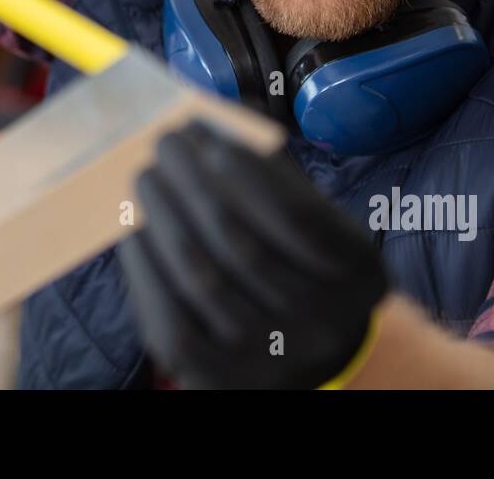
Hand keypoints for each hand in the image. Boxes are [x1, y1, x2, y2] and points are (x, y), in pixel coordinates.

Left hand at [119, 120, 386, 388]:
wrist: (305, 352)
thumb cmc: (301, 261)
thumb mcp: (313, 216)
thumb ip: (272, 170)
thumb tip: (216, 113)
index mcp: (358, 272)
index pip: (296, 217)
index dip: (245, 171)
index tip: (205, 132)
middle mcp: (323, 324)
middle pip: (240, 245)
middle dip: (192, 183)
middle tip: (163, 142)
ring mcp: (269, 360)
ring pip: (201, 279)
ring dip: (163, 217)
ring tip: (146, 176)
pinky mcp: (218, 380)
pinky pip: (171, 320)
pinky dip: (146, 268)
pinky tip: (135, 228)